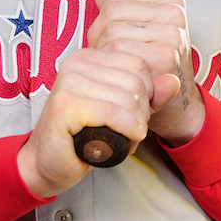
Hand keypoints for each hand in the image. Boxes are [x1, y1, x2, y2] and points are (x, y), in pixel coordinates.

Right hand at [17, 42, 158, 196]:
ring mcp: (69, 81)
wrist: (47, 163)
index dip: (145, 96)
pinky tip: (112, 143)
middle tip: (123, 131)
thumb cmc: (82, 137)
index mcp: (90, 57)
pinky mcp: (66, 104)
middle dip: (140, 114)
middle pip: (137, 82)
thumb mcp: (122, 112)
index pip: (139, 65)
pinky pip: (113, 114)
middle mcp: (77, 63)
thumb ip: (148, 96)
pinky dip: (123, 133)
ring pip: (129, 100)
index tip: (130, 115)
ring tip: (115, 138)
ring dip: (132, 128)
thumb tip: (173, 81)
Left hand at [85, 0, 204, 145]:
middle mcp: (175, 14)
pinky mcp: (166, 55)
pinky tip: (124, 74)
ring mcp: (173, 33)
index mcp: (171, 2)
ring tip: (120, 65)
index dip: (106, 16)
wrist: (176, 107)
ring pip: (113, 31)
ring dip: (105, 52)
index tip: (116, 34)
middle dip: (102, 36)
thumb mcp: (137, 31)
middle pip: (113, 11)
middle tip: (114, 55)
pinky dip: (112, 65)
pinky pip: (119, 51)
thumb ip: (118, 5)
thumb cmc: (157, 69)